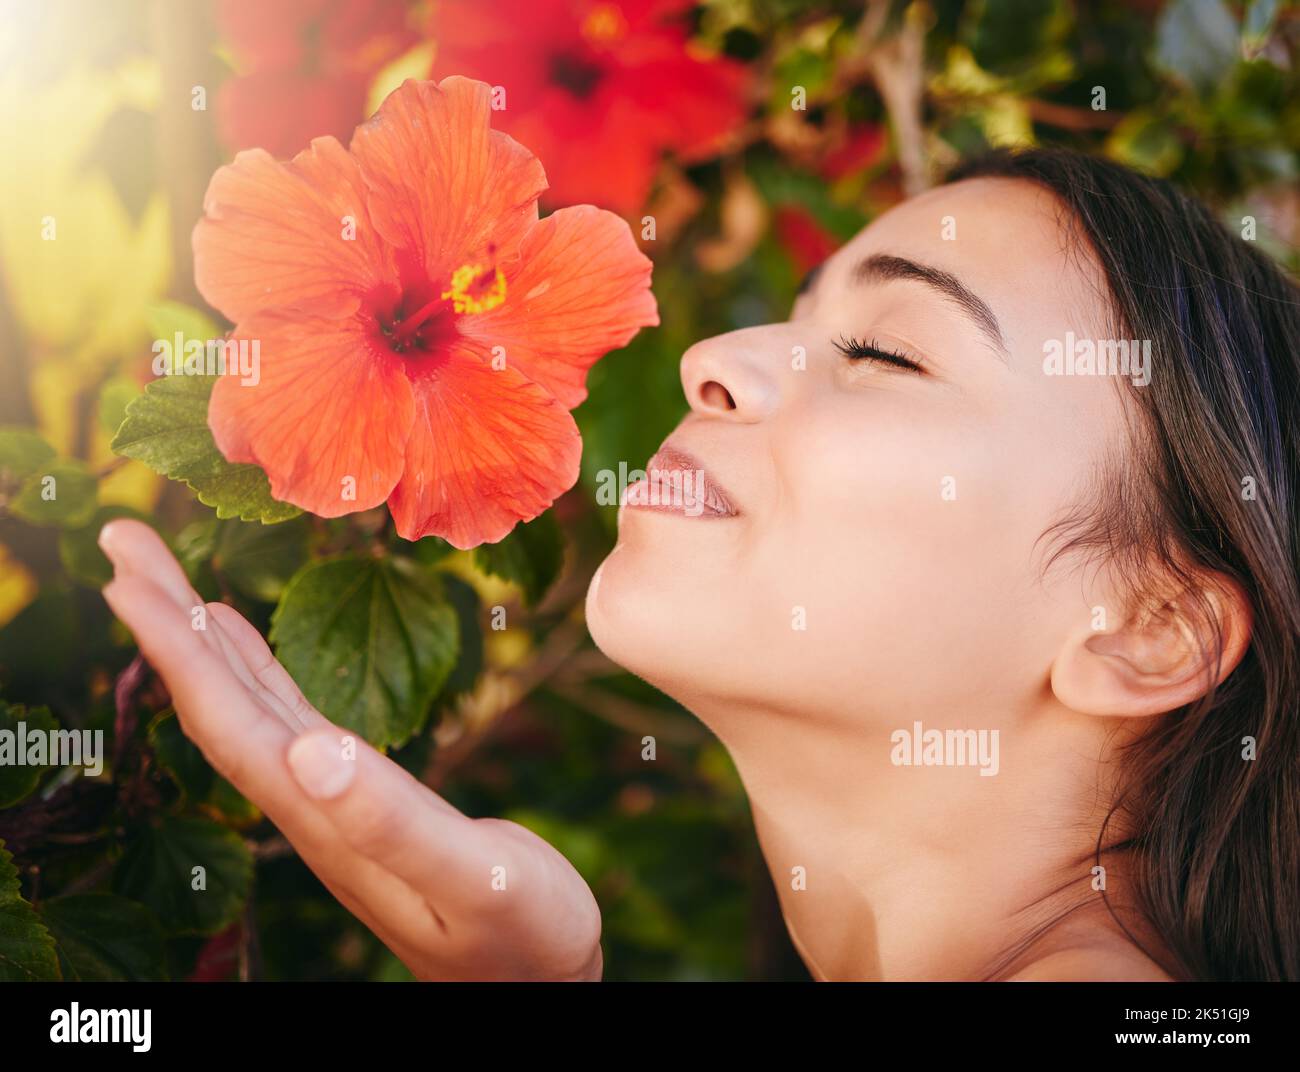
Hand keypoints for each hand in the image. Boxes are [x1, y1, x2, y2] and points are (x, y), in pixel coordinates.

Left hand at [98, 519, 601, 980]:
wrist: (533, 979)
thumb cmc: (521, 935)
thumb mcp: (478, 879)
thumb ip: (397, 823)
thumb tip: (315, 747)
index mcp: (323, 816)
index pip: (227, 723)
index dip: (175, 648)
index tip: (128, 575)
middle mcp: (309, 804)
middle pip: (215, 705)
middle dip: (165, 622)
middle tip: (122, 542)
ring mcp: (329, 800)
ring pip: (245, 706)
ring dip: (199, 639)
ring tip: (162, 575)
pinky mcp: (359, 795)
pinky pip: (288, 715)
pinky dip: (255, 667)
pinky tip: (238, 637)